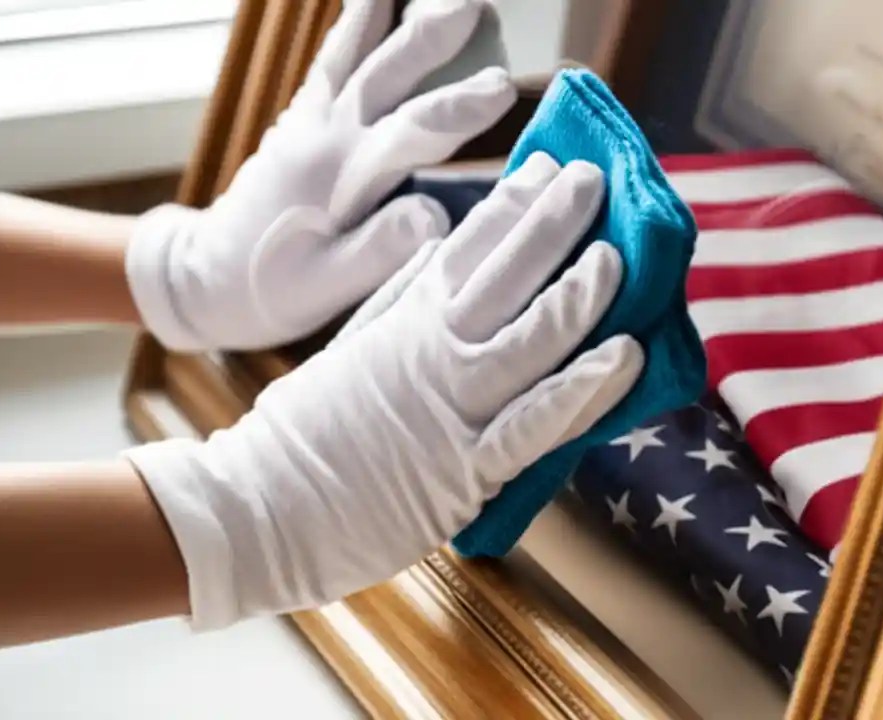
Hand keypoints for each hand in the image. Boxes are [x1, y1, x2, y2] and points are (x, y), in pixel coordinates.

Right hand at [124, 153, 643, 628]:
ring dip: (580, 293)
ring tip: (619, 257)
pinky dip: (584, 388)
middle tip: (593, 178)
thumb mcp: (353, 346)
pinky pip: (536, 423)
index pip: (470, 244)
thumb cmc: (307, 433)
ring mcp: (452, 406)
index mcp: (405, 317)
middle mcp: (434, 349)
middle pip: (508, 273)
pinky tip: (626, 356)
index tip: (550, 165)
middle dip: (555, 221)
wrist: (256, 508)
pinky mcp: (467, 468)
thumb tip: (442, 249)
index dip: (515, 202)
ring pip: (532, 338)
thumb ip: (402, 298)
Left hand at [126, 0, 515, 350]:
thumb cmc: (271, 290)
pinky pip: (332, 59)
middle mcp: (325, 134)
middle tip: (474, 2)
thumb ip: (380, 248)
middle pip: (386, 71)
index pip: (411, 131)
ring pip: (354, 52)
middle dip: (434, 34)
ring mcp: (310, 121)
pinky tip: (373, 0)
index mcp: (342, 176)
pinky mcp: (301, 119)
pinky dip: (355, 26)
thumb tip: (435, 215)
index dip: (459, 107)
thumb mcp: (327, 286)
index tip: (502, 87)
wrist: (205, 277)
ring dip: (391, 14)